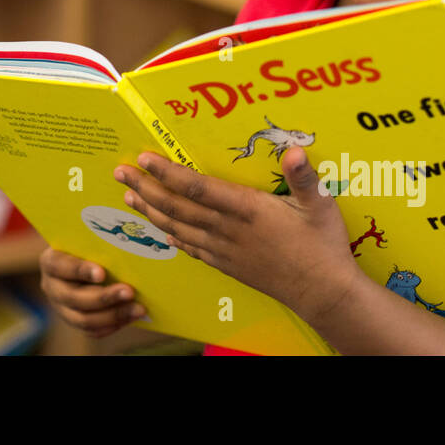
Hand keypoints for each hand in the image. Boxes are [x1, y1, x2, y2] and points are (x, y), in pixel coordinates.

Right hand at [38, 247, 144, 338]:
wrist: (85, 258)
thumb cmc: (90, 242)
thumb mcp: (89, 237)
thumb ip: (100, 240)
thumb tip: (130, 236)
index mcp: (51, 261)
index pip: (61, 266)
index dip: (81, 270)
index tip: (102, 273)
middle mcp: (51, 286)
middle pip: (73, 298)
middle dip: (104, 297)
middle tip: (130, 291)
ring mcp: (61, 307)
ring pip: (84, 320)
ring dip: (114, 315)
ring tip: (138, 308)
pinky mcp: (74, 321)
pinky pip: (93, 331)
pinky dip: (114, 325)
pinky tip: (132, 317)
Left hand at [114, 147, 362, 326]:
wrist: (323, 294)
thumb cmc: (323, 246)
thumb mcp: (320, 206)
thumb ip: (304, 178)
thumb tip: (296, 151)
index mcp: (246, 209)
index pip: (197, 187)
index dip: (167, 172)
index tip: (144, 157)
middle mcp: (228, 229)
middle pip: (177, 206)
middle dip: (146, 187)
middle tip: (121, 172)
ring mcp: (225, 250)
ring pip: (178, 227)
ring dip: (150, 211)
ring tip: (129, 197)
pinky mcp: (228, 265)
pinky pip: (192, 249)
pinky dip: (172, 237)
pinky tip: (161, 231)